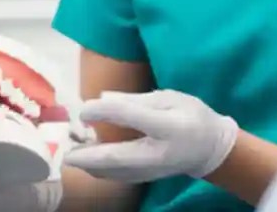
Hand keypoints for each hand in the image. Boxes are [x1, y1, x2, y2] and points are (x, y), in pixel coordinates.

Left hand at [63, 90, 238, 182]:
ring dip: (88, 164)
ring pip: (113, 172)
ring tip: (70, 150)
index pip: (132, 117)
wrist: (210, 150)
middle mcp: (159, 153)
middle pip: (118, 157)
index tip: (83, 108)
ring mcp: (152, 171)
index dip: (105, 111)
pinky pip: (116, 176)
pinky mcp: (145, 178)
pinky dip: (97, 168)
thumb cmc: (191, 116)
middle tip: (65, 151)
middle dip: (88, 156)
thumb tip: (102, 97)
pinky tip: (85, 158)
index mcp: (169, 126)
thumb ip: (136, 99)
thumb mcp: (170, 97)